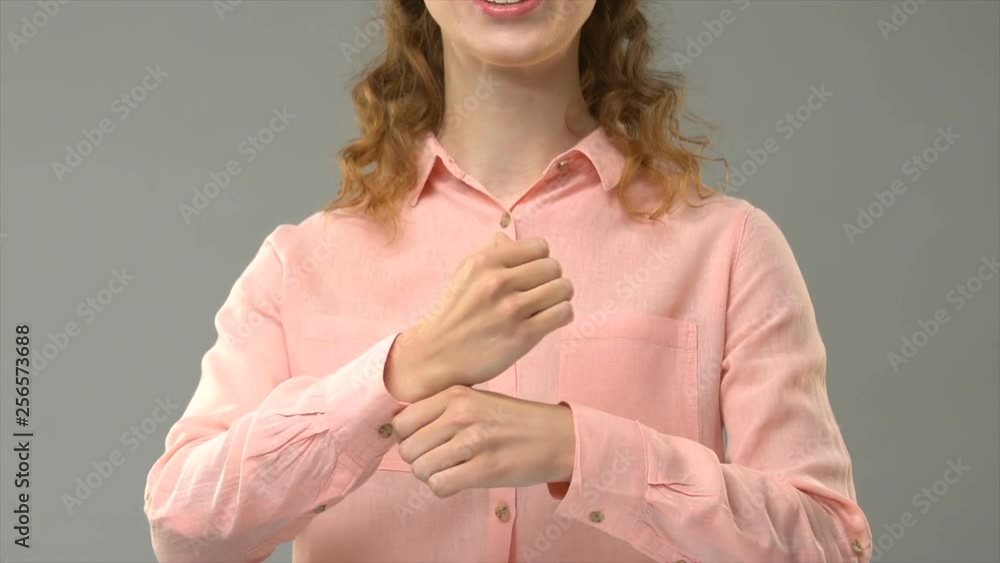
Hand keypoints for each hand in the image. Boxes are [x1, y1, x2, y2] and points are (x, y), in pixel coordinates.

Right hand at [385, 232, 573, 401]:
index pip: (539, 247)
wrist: (436, 354)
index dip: (540, 260)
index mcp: (485, 261)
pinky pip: (563, 313)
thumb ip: (490, 253)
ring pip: (563, 289)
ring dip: (560, 298)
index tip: (532, 275)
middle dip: (552, 279)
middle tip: (540, 293)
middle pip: (554, 267)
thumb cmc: (454, 313)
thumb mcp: (464, 274)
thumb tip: (508, 239)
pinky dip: (562, 316)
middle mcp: (498, 282)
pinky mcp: (522, 336)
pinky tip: (549, 321)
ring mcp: (511, 309)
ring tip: (547, 307)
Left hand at [392, 385, 575, 497]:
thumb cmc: (515, 420)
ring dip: (432, 476)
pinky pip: (440, 485)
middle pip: (408, 449)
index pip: (401, 421)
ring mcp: (473, 441)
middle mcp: (460, 414)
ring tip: (451, 470)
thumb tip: (403, 429)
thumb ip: (443, 409)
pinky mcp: (486, 468)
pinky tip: (460, 480)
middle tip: (439, 460)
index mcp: (455, 394)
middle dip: (419, 460)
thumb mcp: (477, 399)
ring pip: (421, 469)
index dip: (408, 438)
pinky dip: (445, 488)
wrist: (558, 437)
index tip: (424, 443)